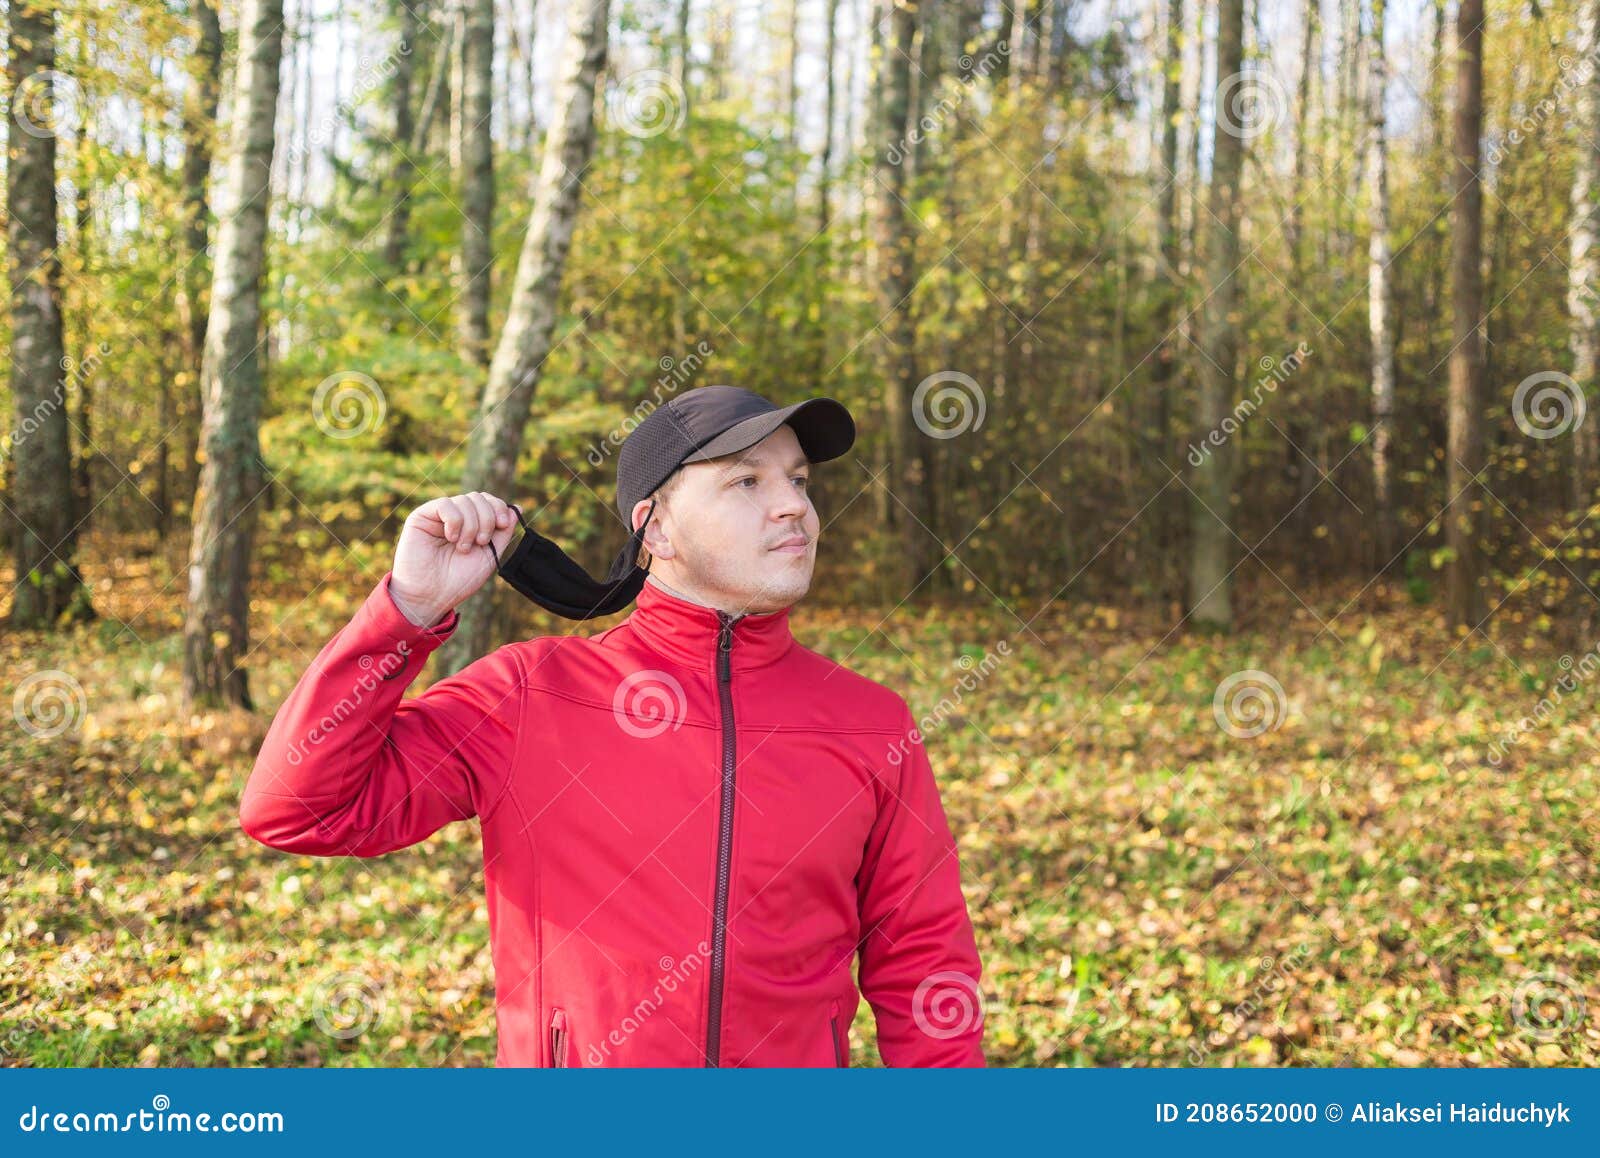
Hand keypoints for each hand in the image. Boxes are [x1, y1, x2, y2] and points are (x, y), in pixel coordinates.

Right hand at [388, 492, 518, 626]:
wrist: (432, 596)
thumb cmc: (459, 580)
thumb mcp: (489, 555)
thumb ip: (503, 532)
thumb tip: (515, 507)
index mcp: (471, 525)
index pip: (488, 501)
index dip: (498, 507)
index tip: (503, 524)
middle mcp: (455, 517)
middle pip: (478, 497)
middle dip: (487, 518)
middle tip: (481, 542)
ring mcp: (438, 516)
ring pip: (464, 500)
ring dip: (471, 525)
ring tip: (463, 548)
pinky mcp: (421, 517)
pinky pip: (445, 504)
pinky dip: (454, 521)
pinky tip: (451, 538)